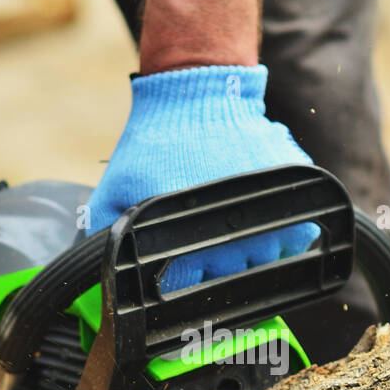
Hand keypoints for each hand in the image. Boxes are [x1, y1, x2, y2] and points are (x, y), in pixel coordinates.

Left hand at [86, 65, 317, 291]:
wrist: (197, 97)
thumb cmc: (154, 145)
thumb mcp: (115, 189)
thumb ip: (100, 233)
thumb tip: (93, 271)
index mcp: (186, 242)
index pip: (188, 292)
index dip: (181, 290)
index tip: (179, 279)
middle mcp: (230, 238)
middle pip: (231, 283)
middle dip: (218, 274)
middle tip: (207, 253)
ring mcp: (266, 220)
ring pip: (266, 265)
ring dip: (251, 258)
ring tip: (233, 238)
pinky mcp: (291, 199)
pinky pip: (296, 238)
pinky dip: (283, 238)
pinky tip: (261, 225)